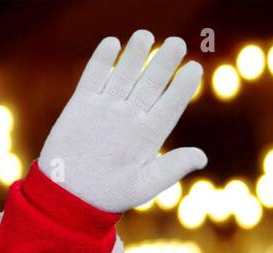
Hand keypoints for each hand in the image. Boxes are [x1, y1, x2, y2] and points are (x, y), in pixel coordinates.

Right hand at [37, 31, 206, 213]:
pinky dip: (102, 61)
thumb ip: (171, 168)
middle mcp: (131, 117)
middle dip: (163, 63)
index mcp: (149, 136)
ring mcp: (107, 108)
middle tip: (176, 43)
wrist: (71, 196)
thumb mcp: (144, 186)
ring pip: (125, 75)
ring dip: (135, 55)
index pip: (170, 105)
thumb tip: (201, 156)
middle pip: (150, 84)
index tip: (194, 68)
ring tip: (145, 35)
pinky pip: (94, 77)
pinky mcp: (82, 104)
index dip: (182, 87)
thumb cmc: (110, 196)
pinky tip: (112, 43)